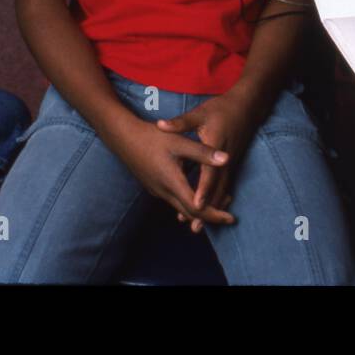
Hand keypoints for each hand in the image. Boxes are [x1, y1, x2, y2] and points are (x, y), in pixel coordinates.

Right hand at [109, 118, 235, 227]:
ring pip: (181, 208)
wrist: (122, 136)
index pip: (197, 208)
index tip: (231, 217)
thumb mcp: (180, 142)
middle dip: (211, 216)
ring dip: (200, 209)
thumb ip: (203, 152)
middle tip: (229, 215)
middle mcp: (163, 191)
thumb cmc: (151, 137)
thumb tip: (227, 159)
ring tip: (218, 204)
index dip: (215, 214)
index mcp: (172, 182)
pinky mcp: (153, 187)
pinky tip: (196, 194)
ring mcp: (157, 191)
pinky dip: (189, 202)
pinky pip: (174, 201)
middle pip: (190, 213)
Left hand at [155, 93, 260, 232]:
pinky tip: (207, 211)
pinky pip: (224, 187)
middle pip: (216, 188)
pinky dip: (215, 200)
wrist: (247, 108)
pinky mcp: (231, 166)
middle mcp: (226, 160)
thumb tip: (160, 125)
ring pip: (221, 191)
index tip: (195, 204)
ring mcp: (231, 165)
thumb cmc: (221, 109)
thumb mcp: (200, 113)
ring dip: (210, 209)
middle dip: (206, 209)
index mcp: (216, 146)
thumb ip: (180, 123)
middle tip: (194, 226)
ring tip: (197, 225)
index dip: (202, 189)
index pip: (209, 171)